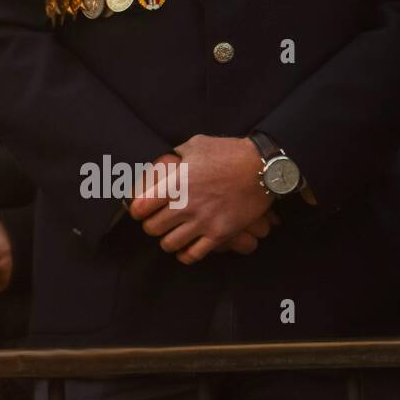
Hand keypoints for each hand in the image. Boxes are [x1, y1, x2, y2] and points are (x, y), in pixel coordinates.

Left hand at [128, 136, 272, 264]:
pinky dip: (185, 254)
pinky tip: (186, 247)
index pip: (140, 207)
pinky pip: (194, 254)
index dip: (137, 210)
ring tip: (171, 234)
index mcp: (175, 183)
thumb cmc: (228, 152)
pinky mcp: (220, 234)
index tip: (140, 209)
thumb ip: (174, 156)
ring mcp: (203, 221)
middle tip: (156, 221)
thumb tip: (161, 162)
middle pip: (152, 228)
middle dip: (151, 225)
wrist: (262, 167)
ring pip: (169, 244)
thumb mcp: (195, 145)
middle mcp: (186, 205)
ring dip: (166, 240)